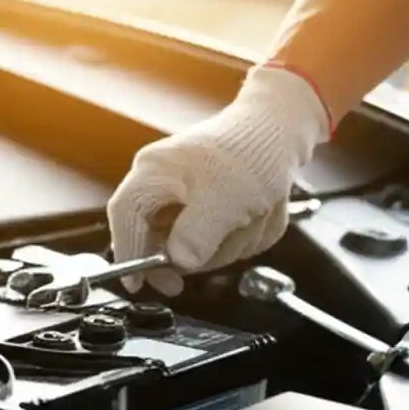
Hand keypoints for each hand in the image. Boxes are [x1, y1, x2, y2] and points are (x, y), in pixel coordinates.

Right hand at [106, 65, 330, 294]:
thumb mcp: (226, 200)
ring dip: (226, 242)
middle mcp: (160, 181)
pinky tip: (253, 216)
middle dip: (198, 251)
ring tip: (250, 218)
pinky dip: (236, 234)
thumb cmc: (253, 152)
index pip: (125, 221)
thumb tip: (178, 263)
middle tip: (220, 252)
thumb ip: (196, 236)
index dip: (128, 255)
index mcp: (153, 174)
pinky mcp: (204, 199)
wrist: (284, 125)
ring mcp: (181, 191)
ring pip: (191, 241)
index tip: (136, 284)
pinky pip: (213, 234)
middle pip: (159, 237)